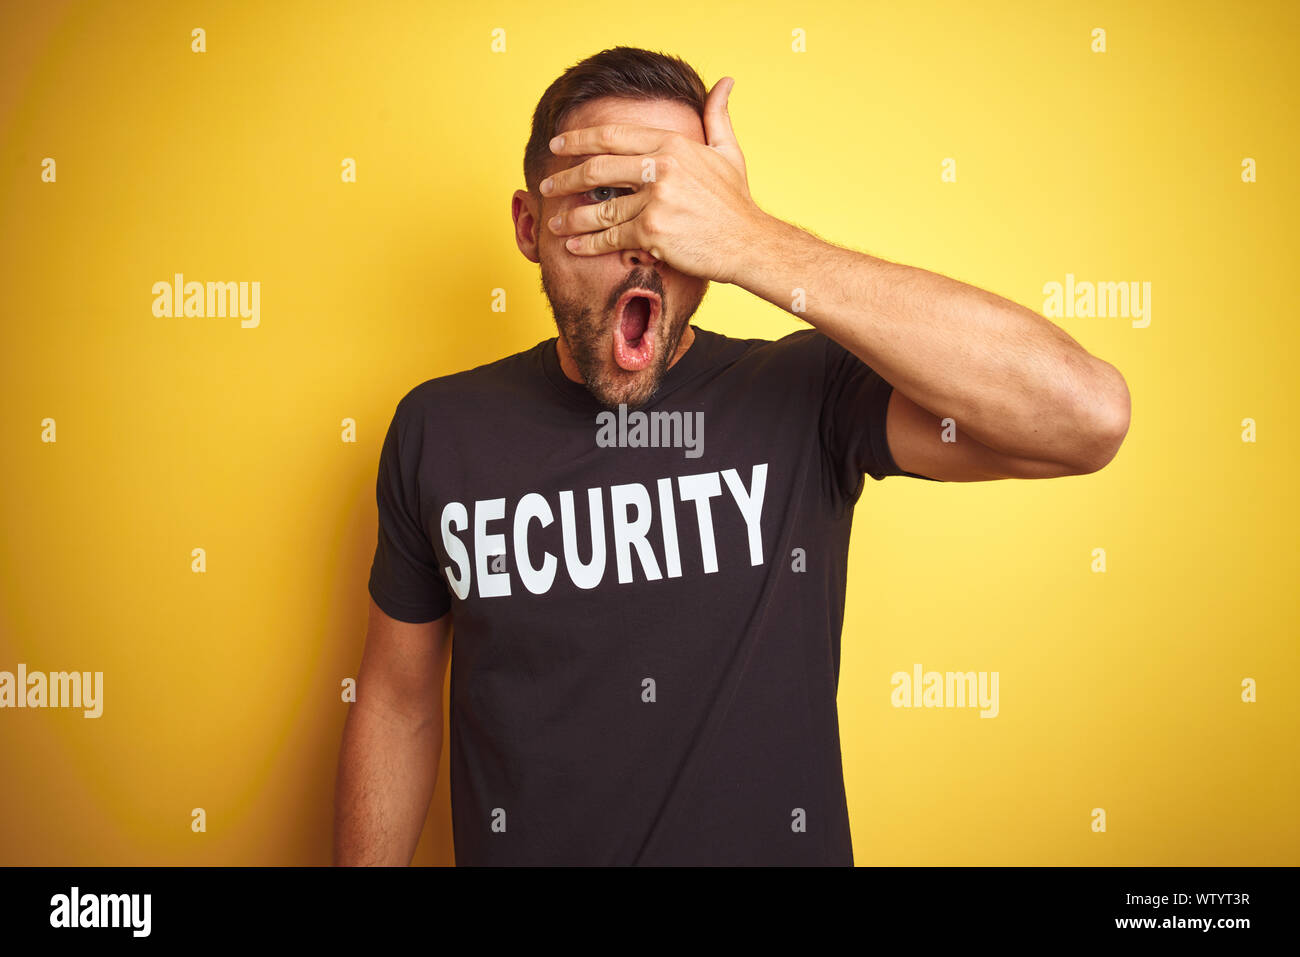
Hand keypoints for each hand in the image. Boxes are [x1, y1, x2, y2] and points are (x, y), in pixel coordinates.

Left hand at [540, 76, 766, 283]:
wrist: (749, 243)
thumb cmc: (736, 202)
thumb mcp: (728, 152)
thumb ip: (717, 116)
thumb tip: (724, 82)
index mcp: (672, 145)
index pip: (612, 136)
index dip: (579, 139)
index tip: (557, 144)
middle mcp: (661, 168)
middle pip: (597, 169)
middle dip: (565, 178)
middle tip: (547, 184)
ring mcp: (656, 200)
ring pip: (600, 208)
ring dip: (572, 217)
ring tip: (555, 222)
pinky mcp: (653, 232)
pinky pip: (611, 236)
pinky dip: (588, 243)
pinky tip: (573, 245)